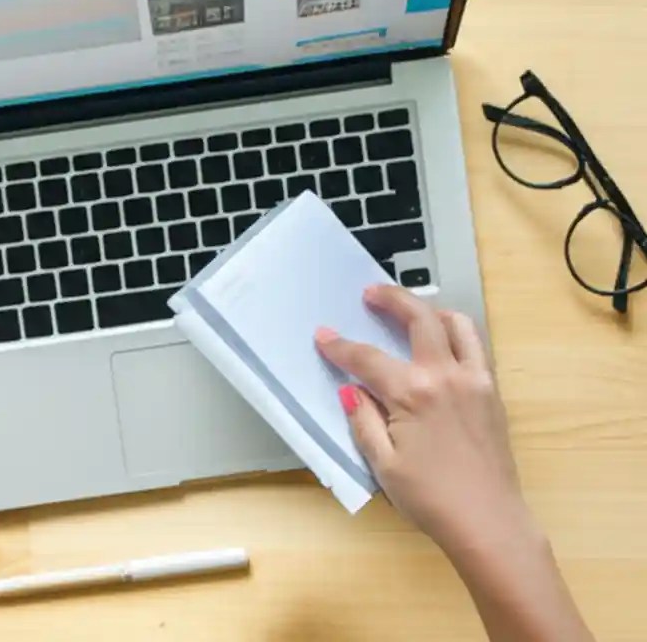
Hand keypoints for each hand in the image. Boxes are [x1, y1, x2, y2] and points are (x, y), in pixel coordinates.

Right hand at [314, 286, 530, 552]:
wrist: (489, 522)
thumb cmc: (432, 500)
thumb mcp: (383, 464)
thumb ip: (363, 420)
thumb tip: (351, 390)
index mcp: (414, 394)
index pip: (368, 358)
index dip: (340, 346)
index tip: (324, 336)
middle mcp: (447, 377)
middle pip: (419, 318)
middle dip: (392, 299)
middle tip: (371, 293)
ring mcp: (476, 381)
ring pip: (457, 325)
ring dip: (432, 310)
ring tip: (413, 310)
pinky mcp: (492, 393)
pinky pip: (475, 348)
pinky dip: (456, 335)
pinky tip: (441, 345)